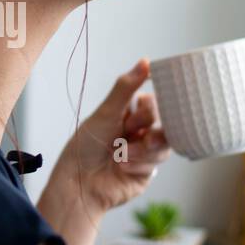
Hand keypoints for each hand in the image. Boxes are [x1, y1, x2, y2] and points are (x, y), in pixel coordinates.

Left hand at [49, 58, 171, 214]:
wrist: (80, 183)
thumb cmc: (86, 146)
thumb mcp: (106, 112)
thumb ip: (126, 87)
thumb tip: (146, 60)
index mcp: (129, 113)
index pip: (155, 102)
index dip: (149, 107)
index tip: (139, 110)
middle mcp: (140, 130)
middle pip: (165, 122)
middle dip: (148, 128)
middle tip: (133, 133)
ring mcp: (146, 151)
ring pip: (164, 143)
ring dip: (142, 149)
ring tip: (120, 155)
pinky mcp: (148, 171)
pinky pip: (156, 163)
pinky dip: (138, 164)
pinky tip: (121, 168)